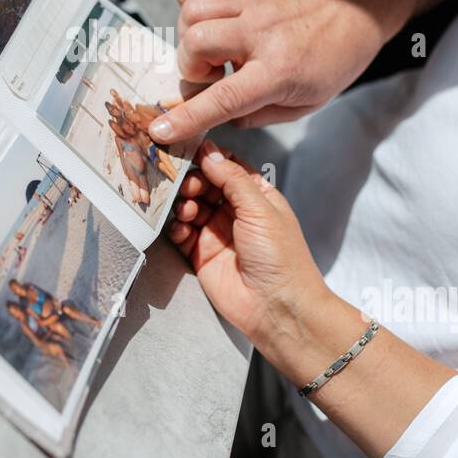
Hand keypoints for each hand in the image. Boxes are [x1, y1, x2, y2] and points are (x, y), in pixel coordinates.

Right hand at [148, 0, 389, 142]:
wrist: (354, 11)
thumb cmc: (331, 61)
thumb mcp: (303, 105)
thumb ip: (256, 115)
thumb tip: (219, 116)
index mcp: (279, 70)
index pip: (223, 97)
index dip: (187, 117)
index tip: (159, 130)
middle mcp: (261, 32)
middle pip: (196, 43)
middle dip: (191, 68)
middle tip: (211, 75)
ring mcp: (252, 0)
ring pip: (193, 11)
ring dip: (191, 36)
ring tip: (214, 49)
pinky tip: (204, 13)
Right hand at [167, 140, 329, 344]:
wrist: (277, 308)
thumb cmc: (280, 256)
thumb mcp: (260, 209)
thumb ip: (232, 178)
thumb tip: (209, 151)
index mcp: (256, 195)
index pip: (227, 166)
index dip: (208, 158)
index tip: (187, 150)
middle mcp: (235, 212)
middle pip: (204, 184)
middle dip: (191, 181)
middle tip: (186, 186)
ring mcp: (217, 233)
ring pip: (189, 207)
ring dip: (183, 204)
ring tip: (186, 211)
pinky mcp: (201, 255)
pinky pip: (181, 234)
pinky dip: (176, 228)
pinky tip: (181, 230)